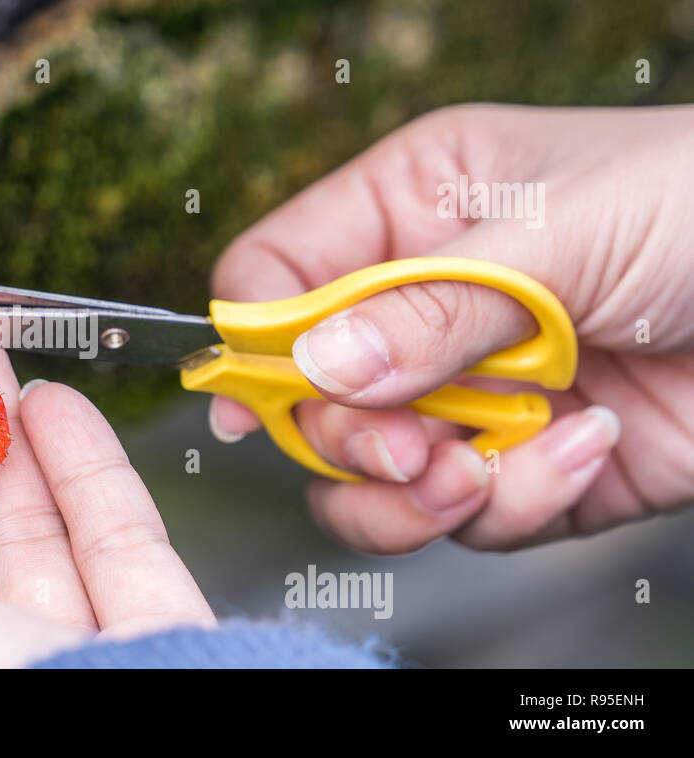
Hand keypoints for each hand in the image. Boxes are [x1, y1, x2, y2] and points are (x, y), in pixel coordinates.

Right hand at [210, 103, 693, 552]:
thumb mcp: (560, 231)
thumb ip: (427, 305)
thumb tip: (318, 368)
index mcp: (411, 211)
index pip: (278, 277)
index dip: (255, 340)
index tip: (253, 400)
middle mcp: (424, 307)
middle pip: (308, 396)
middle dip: (349, 434)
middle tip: (407, 445)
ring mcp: (470, 392)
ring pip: (369, 476)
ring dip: (415, 491)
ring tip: (477, 471)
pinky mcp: (522, 467)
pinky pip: (464, 516)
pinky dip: (513, 502)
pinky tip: (579, 449)